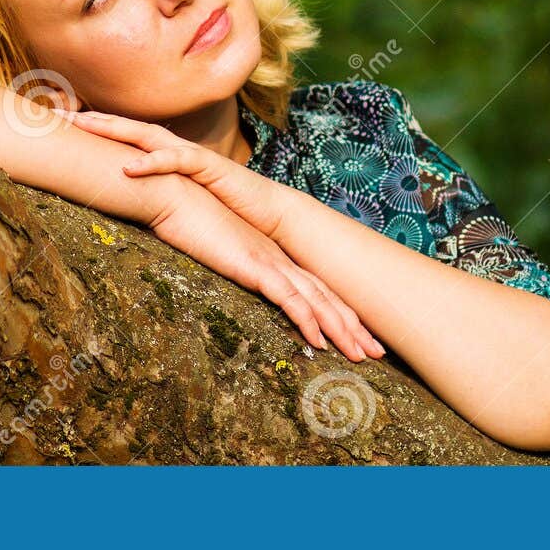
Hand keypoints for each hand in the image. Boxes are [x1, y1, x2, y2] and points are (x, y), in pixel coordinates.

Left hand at [57, 109, 287, 238]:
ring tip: (82, 124)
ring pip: (147, 134)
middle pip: (126, 126)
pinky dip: (152, 163)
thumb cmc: (224, 208)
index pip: (123, 137)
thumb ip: (155, 195)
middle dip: (91, 118)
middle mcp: (175, 148)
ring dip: (114, 128)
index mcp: (166, 155)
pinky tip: (128, 167)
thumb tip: (123, 201)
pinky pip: (177, 161)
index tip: (57, 125)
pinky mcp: (210, 167)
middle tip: (54, 112)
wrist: (269, 212)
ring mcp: (192, 155)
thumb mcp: (180, 201)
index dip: (91, 128)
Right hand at [147, 181, 383, 361]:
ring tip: (362, 356)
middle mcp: (277, 256)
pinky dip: (307, 321)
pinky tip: (320, 343)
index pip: (314, 286)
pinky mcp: (253, 265)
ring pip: (316, 300)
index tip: (356, 334)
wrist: (172, 193)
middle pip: (326, 295)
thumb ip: (226, 261)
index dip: (338, 311)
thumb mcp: (212, 247)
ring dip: (342, 330)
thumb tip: (228, 275)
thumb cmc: (186, 218)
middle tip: (376, 353)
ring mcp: (268, 260)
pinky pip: (288, 298)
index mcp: (270, 253)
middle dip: (354, 325)